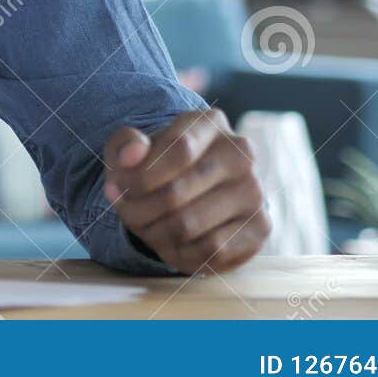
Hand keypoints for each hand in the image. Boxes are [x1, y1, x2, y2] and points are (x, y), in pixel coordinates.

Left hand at [102, 108, 269, 273]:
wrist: (190, 195)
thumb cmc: (156, 167)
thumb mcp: (130, 149)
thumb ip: (124, 145)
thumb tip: (131, 154)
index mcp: (211, 123)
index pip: (178, 149)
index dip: (139, 176)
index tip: (117, 185)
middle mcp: (241, 154)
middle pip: (175, 193)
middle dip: (138, 209)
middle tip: (126, 211)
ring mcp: (255, 191)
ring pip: (188, 225)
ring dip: (153, 234)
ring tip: (146, 226)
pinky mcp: (260, 227)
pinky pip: (210, 251)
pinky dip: (181, 253)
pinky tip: (172, 242)